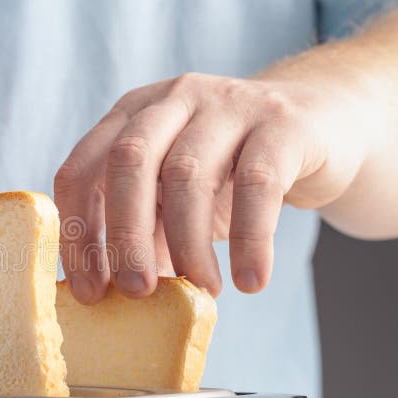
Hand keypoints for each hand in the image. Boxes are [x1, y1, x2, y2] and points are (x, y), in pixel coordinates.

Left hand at [56, 72, 366, 302]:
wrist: (319, 126)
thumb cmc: (231, 172)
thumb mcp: (175, 198)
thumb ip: (144, 233)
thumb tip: (112, 296)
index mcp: (129, 117)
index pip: (80, 170)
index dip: (77, 234)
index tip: (88, 292)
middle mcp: (171, 100)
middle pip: (127, 162)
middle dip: (124, 235)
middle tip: (136, 293)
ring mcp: (226, 103)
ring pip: (188, 174)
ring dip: (188, 244)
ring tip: (202, 290)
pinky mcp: (281, 121)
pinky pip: (258, 183)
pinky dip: (250, 239)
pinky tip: (250, 280)